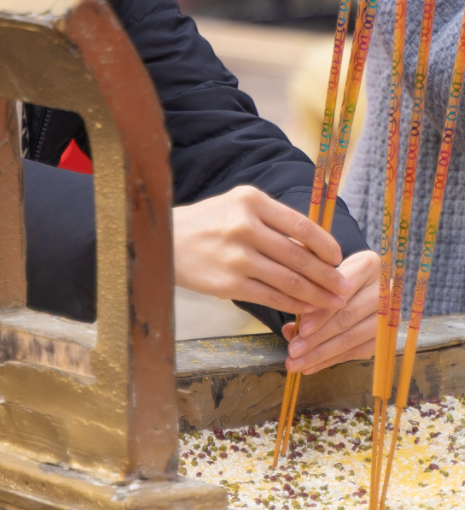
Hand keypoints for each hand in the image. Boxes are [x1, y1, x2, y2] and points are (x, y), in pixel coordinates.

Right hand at [173, 185, 352, 315]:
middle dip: (328, 276)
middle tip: (345, 288)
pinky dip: (294, 305)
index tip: (339, 259)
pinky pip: (272, 297)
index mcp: (251, 201)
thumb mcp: (238, 206)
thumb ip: (274, 221)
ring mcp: (236, 256)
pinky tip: (306, 308)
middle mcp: (244, 226)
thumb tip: (317, 248)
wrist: (165, 240)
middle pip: (299, 257)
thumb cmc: (210, 223)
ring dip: (317, 295)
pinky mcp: (228, 283)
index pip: (301, 226)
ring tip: (333, 302)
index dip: (326, 246)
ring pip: (289, 281)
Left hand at [283, 249, 378, 372]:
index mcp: (369, 265)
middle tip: (293, 351)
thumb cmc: (336, 274)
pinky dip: (331, 360)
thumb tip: (290, 330)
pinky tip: (311, 366)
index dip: (322, 312)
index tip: (302, 329)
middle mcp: (385, 289)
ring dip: (321, 354)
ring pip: (351, 338)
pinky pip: (356, 351)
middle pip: (347, 318)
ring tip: (297, 363)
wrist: (365, 281)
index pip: (343, 292)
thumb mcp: (324, 272)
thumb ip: (306, 294)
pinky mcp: (385, 336)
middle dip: (317, 338)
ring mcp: (388, 315)